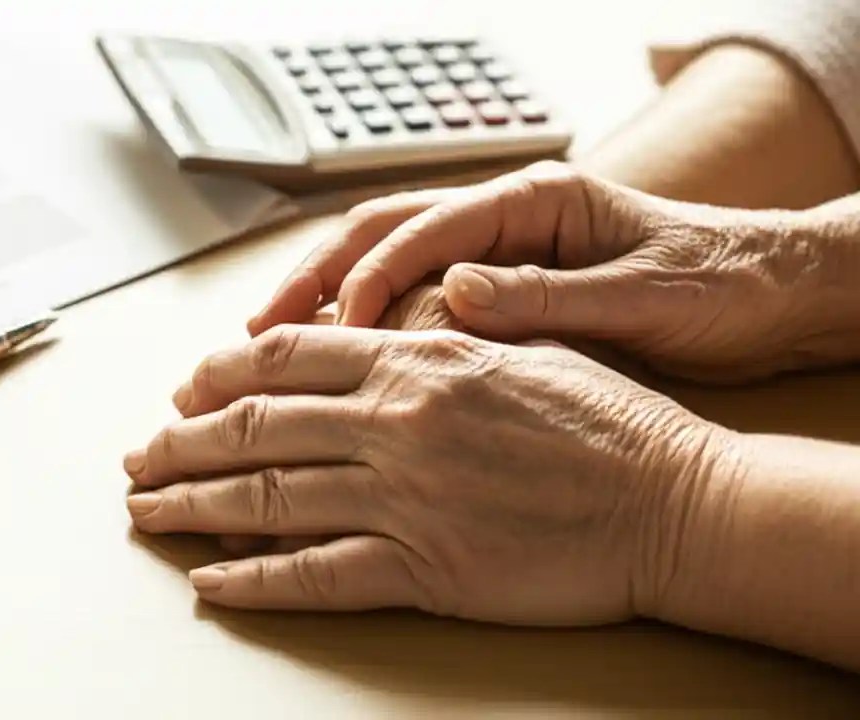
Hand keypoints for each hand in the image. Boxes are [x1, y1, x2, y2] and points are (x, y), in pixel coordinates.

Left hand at [122, 325, 732, 620]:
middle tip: (138, 461)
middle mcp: (396, 422)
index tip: (181, 394)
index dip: (217, 377)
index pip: (284, 358)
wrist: (677, 502)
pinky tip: (214, 584)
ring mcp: (407, 497)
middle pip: (254, 429)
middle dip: (179, 446)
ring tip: (146, 516)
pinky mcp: (426, 569)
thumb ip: (433, 341)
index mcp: (416, 360)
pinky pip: (317, 576)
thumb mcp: (515, 350)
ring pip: (267, 498)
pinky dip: (255, 582)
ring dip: (193, 507)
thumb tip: (363, 338)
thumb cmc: (608, 424)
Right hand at [248, 161, 859, 380]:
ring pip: (385, 258)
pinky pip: (413, 292)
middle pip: (382, 231)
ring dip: (326, 298)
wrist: (774, 295)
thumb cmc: (719, 288)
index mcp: (538, 200)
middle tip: (257, 331)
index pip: (426, 229)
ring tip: (269, 342)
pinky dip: (367, 321)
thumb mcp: (641, 297)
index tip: (330, 333)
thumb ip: (549, 297)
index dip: (370, 281)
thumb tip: (456, 294)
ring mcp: (499, 245)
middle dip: (315, 279)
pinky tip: (335, 357)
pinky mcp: (501, 279)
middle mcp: (507, 214)